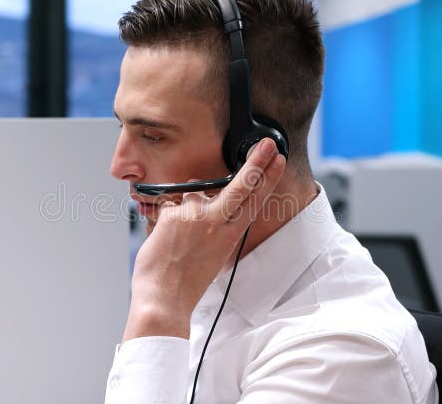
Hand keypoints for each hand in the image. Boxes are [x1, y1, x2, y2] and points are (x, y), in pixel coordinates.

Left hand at [122, 138, 285, 341]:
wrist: (164, 297)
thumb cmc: (185, 280)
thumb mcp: (212, 253)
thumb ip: (214, 225)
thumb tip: (204, 201)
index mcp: (230, 235)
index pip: (254, 200)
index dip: (267, 177)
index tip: (277, 160)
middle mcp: (216, 223)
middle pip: (241, 185)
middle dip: (257, 163)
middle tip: (267, 145)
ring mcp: (195, 216)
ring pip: (194, 194)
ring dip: (187, 207)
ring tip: (179, 238)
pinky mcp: (173, 214)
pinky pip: (169, 205)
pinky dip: (166, 218)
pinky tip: (164, 240)